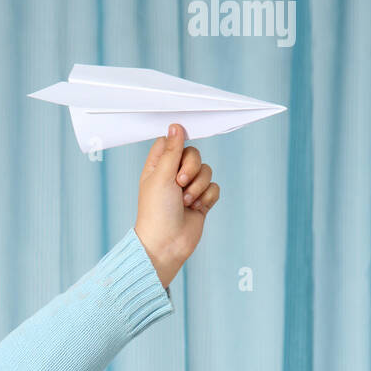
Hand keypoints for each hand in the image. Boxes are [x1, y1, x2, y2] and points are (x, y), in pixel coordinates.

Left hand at [134, 122, 220, 289]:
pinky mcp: (201, 200)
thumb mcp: (161, 176)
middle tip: (179, 184)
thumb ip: (171, 150)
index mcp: (158, 166)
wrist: (166, 244)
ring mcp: (188, 188)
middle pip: (193, 154)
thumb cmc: (156, 212)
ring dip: (198, 186)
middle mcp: (173, 175)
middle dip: (191, 168)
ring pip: (206, 170)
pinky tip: (195, 209)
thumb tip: (176, 126)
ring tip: (185, 202)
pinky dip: (207, 197)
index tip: (179, 152)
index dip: (178, 144)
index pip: (171, 141)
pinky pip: (214, 187)